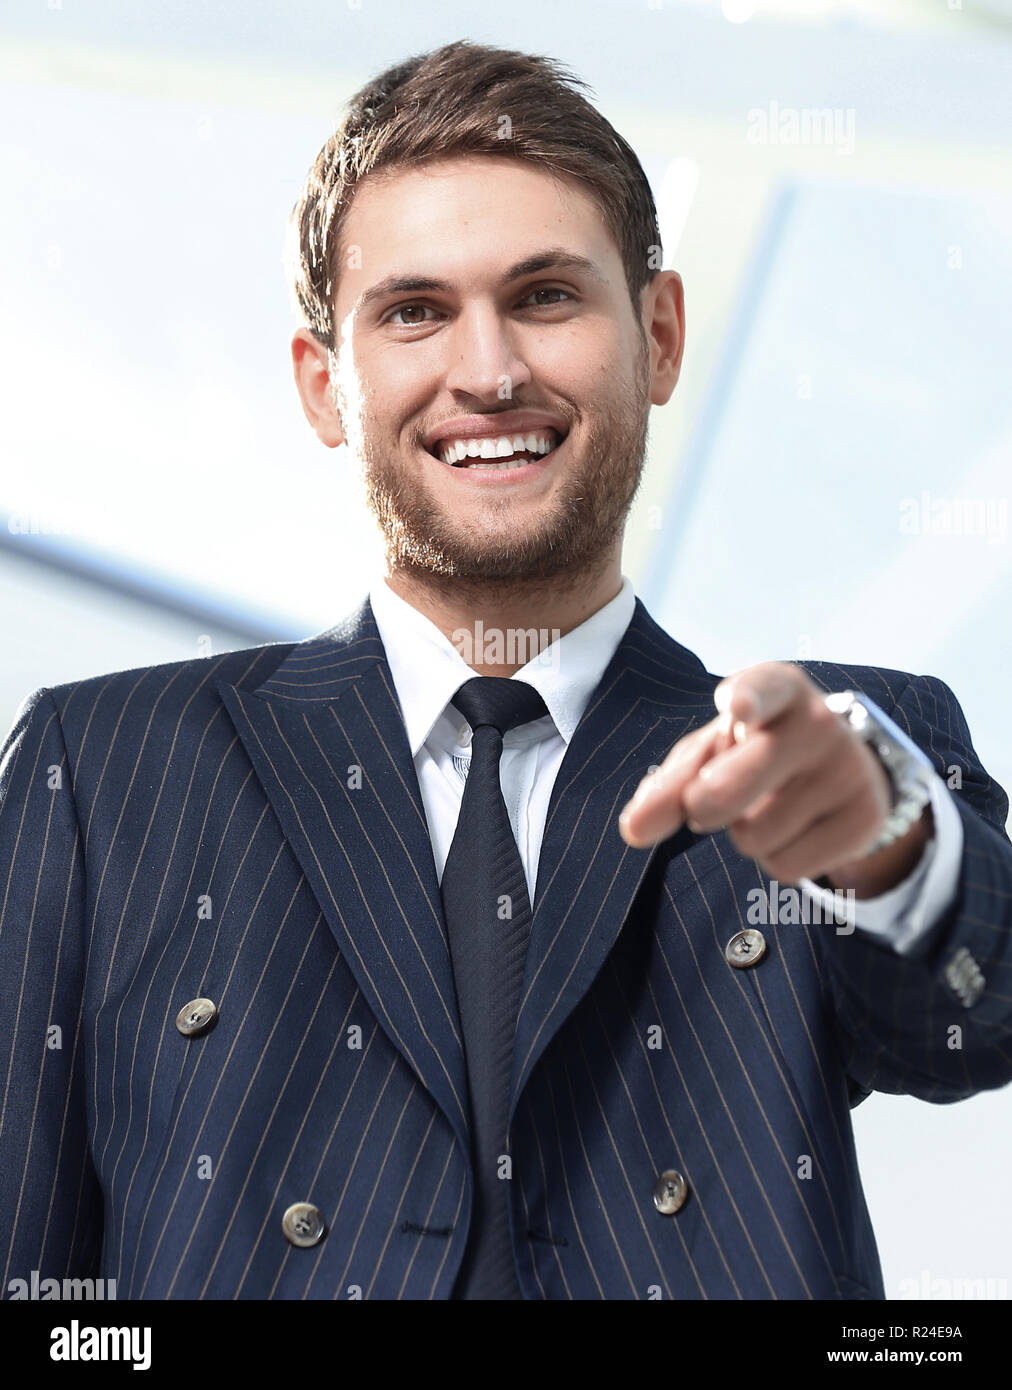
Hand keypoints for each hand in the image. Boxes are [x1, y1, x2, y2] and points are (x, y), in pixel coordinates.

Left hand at [617, 662, 930, 893]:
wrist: (844, 769)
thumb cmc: (757, 750)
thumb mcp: (714, 752)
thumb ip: (669, 785)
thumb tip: (633, 831)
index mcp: (777, 689)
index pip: (763, 689)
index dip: (747, 697)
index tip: (735, 707)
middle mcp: (820, 723)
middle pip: (736, 783)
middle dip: (706, 803)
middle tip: (702, 805)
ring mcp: (849, 771)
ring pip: (753, 836)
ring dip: (745, 832)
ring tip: (770, 804)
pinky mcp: (867, 818)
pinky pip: (785, 866)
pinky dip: (775, 857)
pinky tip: (796, 828)